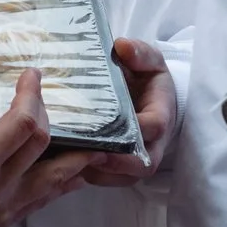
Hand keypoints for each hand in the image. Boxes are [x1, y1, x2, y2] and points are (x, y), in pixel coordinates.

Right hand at [0, 66, 94, 226]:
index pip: (23, 124)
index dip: (32, 95)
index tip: (31, 75)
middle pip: (43, 145)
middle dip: (46, 114)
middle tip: (37, 95)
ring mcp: (3, 209)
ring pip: (56, 179)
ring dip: (75, 155)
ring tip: (93, 138)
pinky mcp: (4, 219)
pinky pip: (44, 199)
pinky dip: (62, 181)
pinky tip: (72, 169)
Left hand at [79, 38, 175, 186]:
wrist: (148, 98)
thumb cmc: (147, 79)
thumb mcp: (148, 60)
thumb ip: (139, 53)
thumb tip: (122, 46)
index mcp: (161, 115)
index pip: (155, 126)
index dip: (137, 129)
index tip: (114, 125)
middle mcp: (153, 144)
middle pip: (141, 163)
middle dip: (115, 162)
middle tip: (87, 152)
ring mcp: (137, 161)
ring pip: (123, 177)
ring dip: (98, 172)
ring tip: (70, 160)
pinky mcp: (121, 170)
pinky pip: (108, 180)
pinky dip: (88, 175)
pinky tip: (65, 164)